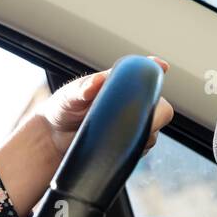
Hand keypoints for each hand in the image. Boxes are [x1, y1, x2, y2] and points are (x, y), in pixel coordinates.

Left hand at [39, 55, 174, 159]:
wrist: (54, 137)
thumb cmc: (62, 109)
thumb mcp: (69, 96)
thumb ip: (83, 88)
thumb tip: (97, 81)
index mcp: (119, 84)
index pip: (146, 73)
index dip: (156, 69)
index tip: (161, 67)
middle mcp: (132, 103)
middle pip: (162, 108)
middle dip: (156, 115)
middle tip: (138, 121)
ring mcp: (133, 125)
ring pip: (154, 131)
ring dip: (143, 135)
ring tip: (118, 135)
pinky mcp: (129, 144)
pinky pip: (143, 148)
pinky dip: (135, 149)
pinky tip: (119, 147)